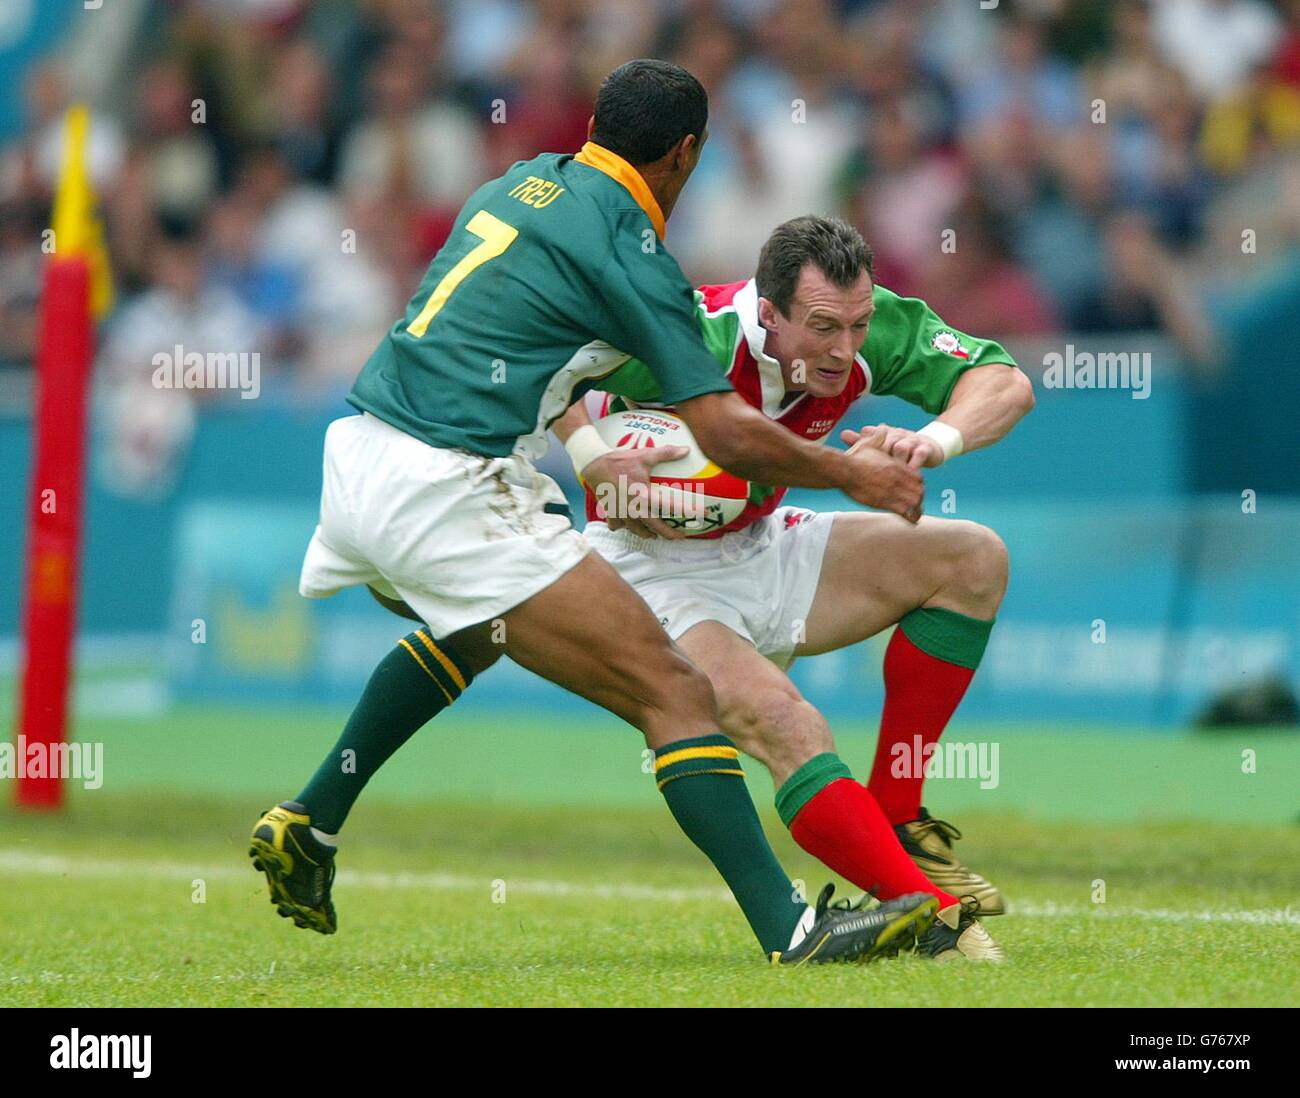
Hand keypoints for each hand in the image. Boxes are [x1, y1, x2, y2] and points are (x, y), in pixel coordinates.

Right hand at [582, 445, 700, 538]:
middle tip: (679, 537)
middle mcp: (634, 508)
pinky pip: (619, 526)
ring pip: (637, 530)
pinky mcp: (611, 513)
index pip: (671, 506)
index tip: (702, 514)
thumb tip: (686, 450)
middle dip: (669, 534)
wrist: (593, 464)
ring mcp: (622, 513)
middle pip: (655, 527)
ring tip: (654, 535)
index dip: (689, 510)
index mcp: (644, 496)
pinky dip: (624, 527)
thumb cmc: (619, 460)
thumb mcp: (644, 455)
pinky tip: (628, 525)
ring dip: (648, 534)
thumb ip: (666, 453)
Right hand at [834, 427, 924, 521]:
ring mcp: (893, 491)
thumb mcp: (869, 442)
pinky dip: (910, 517)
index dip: (918, 484)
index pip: (918, 476)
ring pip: (915, 502)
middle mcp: (899, 478)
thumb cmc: (854, 457)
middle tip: (917, 504)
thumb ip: (879, 436)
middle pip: (919, 491)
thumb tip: (882, 428)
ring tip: (916, 515)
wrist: (844, 470)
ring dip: (916, 509)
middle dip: (919, 498)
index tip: (915, 489)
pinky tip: (911, 521)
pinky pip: (905, 512)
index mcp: (897, 465)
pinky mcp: (885, 502)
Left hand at [840, 423, 941, 469]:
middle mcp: (898, 434)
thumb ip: (862, 441)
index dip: (864, 443)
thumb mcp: (881, 444)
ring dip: (896, 461)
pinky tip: (908, 475)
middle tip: (873, 471)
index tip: (857, 456)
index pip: (872, 433)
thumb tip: (843, 434)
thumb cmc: (897, 449)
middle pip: (886, 441)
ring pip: (902, 447)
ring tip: (891, 475)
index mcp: (885, 432)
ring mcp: (912, 440)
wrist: (928, 446)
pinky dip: (914, 465)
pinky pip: (919, 454)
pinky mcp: (925, 448)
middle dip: (880, 455)